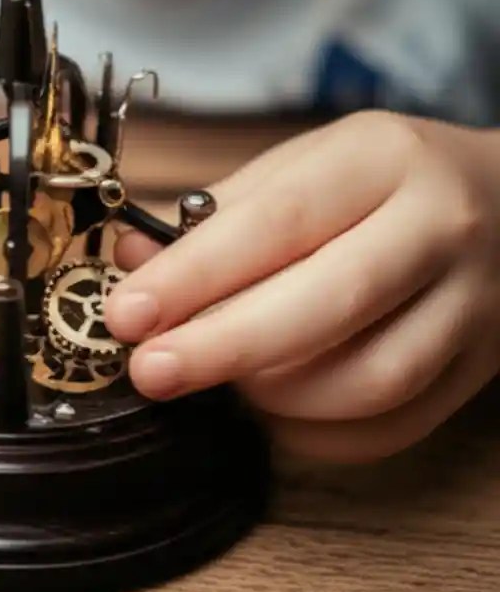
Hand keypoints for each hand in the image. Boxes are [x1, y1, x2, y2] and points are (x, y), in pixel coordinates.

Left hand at [107, 111, 499, 462]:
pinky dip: (317, 433)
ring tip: (220, 381)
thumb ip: (213, 218)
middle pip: (329, 305)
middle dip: (223, 348)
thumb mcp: (298, 169)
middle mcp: (438, 225)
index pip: (277, 223)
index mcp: (379, 158)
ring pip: (370, 379)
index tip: (127, 315)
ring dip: (274, 396)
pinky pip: (393, 425)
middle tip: (151, 371)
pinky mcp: (481, 367)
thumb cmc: (375, 186)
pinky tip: (273, 412)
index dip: (193, 277)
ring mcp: (473, 302)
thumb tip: (130, 264)